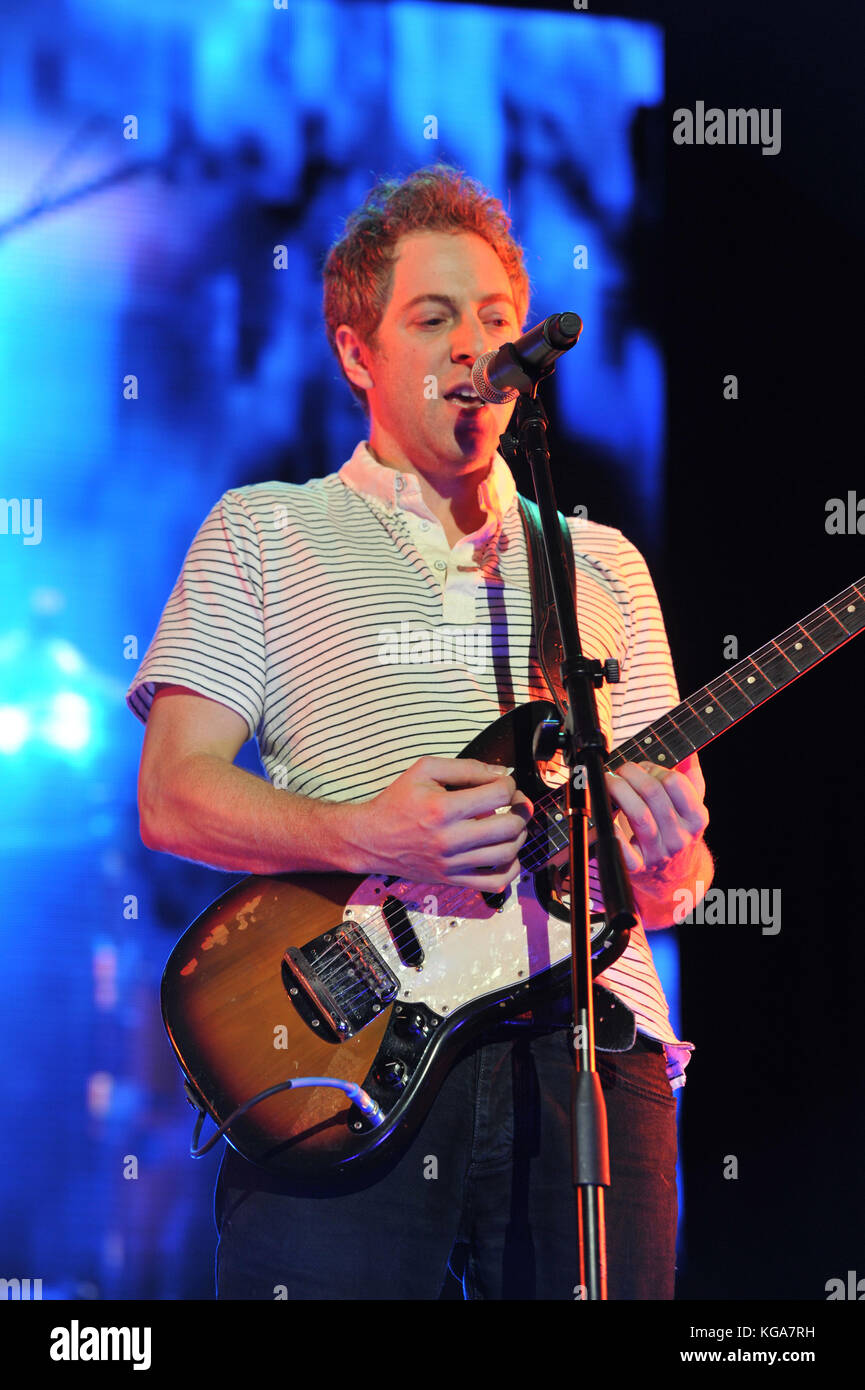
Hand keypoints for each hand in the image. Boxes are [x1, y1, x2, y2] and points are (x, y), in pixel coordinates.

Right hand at [358, 757, 533, 889]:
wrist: (371, 839)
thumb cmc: (397, 802)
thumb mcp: (425, 770)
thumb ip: (465, 767)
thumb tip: (501, 773)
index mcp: (443, 808)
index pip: (498, 794)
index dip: (509, 784)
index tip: (505, 784)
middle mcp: (450, 839)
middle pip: (509, 826)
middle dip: (521, 810)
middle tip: (516, 803)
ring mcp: (452, 863)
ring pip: (506, 854)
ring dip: (519, 836)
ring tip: (512, 825)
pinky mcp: (452, 880)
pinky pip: (494, 883)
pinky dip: (511, 870)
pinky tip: (507, 855)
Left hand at [604, 754, 708, 878]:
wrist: (675, 879)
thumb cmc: (677, 834)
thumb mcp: (691, 808)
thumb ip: (692, 778)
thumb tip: (690, 752)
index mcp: (696, 818)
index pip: (675, 781)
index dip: (653, 767)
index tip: (643, 768)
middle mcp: (679, 836)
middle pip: (653, 793)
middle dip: (630, 773)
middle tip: (620, 771)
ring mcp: (658, 852)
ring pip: (638, 814)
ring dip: (618, 791)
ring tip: (609, 782)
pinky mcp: (637, 867)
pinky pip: (622, 848)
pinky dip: (612, 829)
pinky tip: (604, 816)